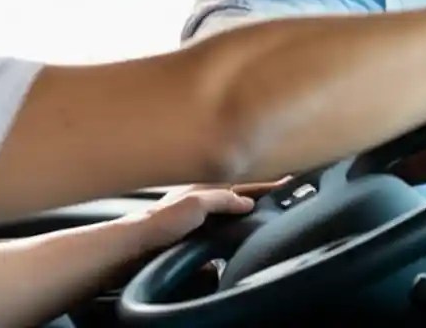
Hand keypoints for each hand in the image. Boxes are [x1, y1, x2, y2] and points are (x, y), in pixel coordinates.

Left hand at [132, 180, 286, 249]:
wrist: (136, 244)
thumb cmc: (162, 220)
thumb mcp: (197, 204)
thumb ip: (224, 199)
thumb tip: (248, 203)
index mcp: (207, 188)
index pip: (244, 185)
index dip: (267, 185)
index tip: (288, 182)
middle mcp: (204, 200)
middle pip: (240, 197)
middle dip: (261, 195)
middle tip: (285, 195)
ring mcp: (199, 218)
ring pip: (232, 213)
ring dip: (249, 212)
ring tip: (269, 212)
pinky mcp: (194, 235)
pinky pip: (223, 230)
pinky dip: (235, 230)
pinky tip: (240, 237)